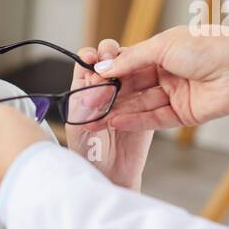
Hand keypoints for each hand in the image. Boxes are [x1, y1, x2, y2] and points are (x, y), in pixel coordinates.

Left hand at [65, 39, 153, 190]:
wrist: (109, 175)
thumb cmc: (87, 152)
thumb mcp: (79, 125)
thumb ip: (86, 103)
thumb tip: (97, 82)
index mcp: (85, 89)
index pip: (87, 63)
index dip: (90, 56)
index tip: (92, 58)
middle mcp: (107, 88)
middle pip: (112, 60)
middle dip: (111, 53)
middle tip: (111, 58)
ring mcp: (129, 95)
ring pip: (132, 69)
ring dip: (132, 64)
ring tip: (130, 66)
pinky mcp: (148, 106)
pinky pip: (149, 90)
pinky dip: (148, 82)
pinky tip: (148, 81)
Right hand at [95, 26, 228, 131]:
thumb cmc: (207, 46)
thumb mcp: (162, 46)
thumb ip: (131, 60)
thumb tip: (103, 68)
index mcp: (163, 52)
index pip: (129, 65)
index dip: (110, 73)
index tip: (89, 80)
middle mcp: (168, 74)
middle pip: (133, 87)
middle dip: (111, 95)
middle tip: (88, 103)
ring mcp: (176, 95)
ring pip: (141, 105)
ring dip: (119, 111)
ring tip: (97, 116)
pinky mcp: (184, 115)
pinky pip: (155, 119)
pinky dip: (135, 121)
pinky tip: (116, 121)